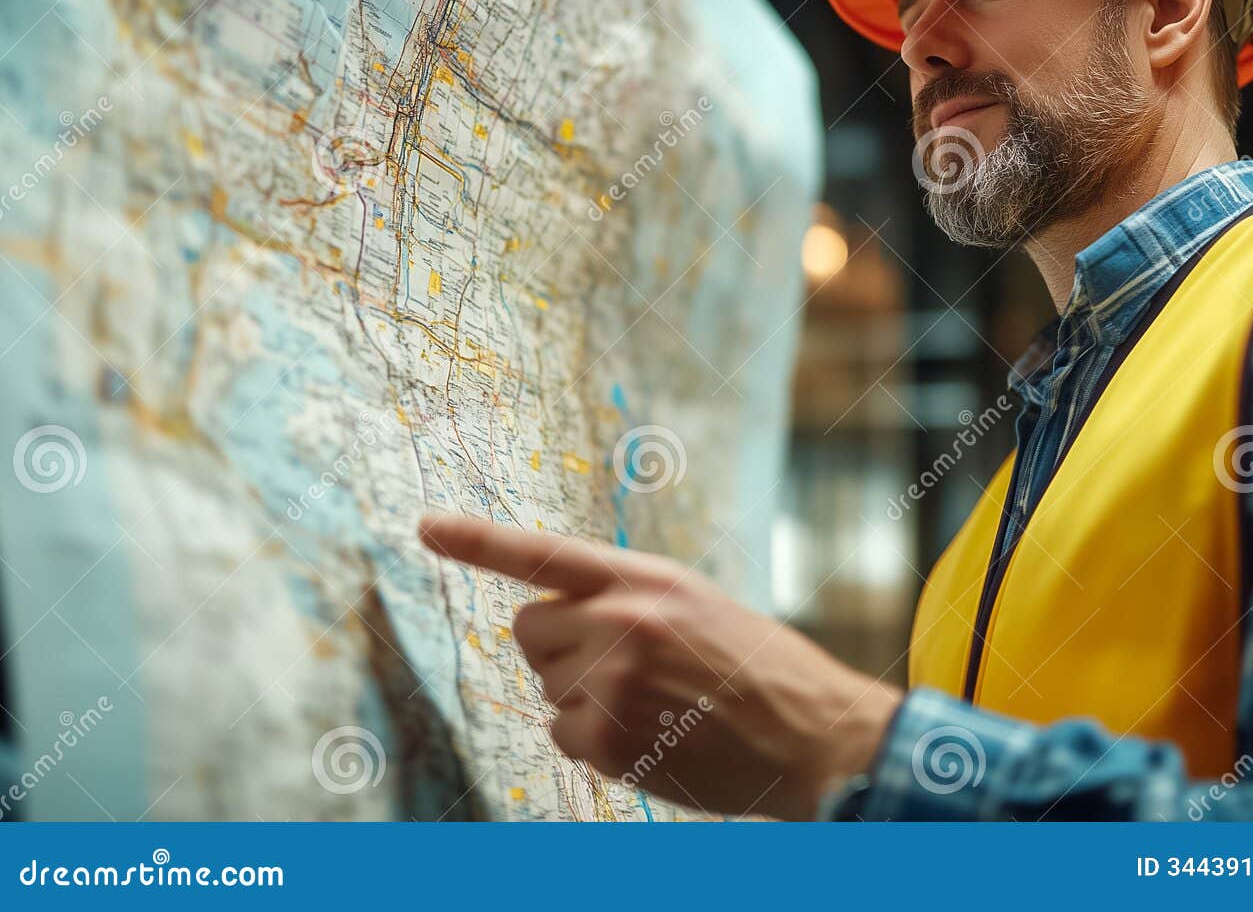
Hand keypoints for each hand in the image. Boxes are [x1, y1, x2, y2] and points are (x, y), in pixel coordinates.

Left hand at [419, 514, 902, 819]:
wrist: (810, 733)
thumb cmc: (758, 668)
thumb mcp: (697, 604)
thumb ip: (627, 599)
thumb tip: (553, 623)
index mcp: (646, 577)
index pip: (545, 552)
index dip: (479, 540)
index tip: (426, 527)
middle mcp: (621, 620)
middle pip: (529, 628)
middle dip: (560, 648)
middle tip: (624, 666)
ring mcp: (609, 681)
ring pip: (546, 686)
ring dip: (583, 699)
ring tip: (654, 705)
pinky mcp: (606, 738)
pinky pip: (561, 735)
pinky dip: (594, 742)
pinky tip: (650, 737)